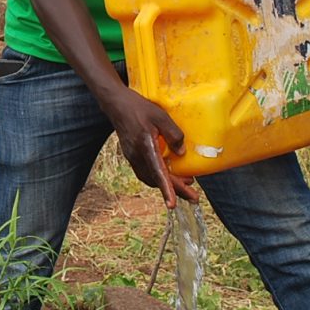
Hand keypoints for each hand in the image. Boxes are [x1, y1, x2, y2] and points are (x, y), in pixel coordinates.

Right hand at [101, 85, 198, 207]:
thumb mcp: (160, 116)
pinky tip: (168, 173)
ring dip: (167, 184)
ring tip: (185, 184)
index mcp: (145, 147)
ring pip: (150, 178)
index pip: (157, 173)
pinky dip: (158, 177)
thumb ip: (173, 134)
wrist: (116, 104)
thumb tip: (181, 153)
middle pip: (156, 180)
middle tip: (194, 197)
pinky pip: (146, 172)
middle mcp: (137, 156)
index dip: (167, 190)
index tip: (172, 205)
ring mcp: (132, 157)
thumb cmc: (138, 107)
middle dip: (175, 190)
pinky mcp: (131, 155)